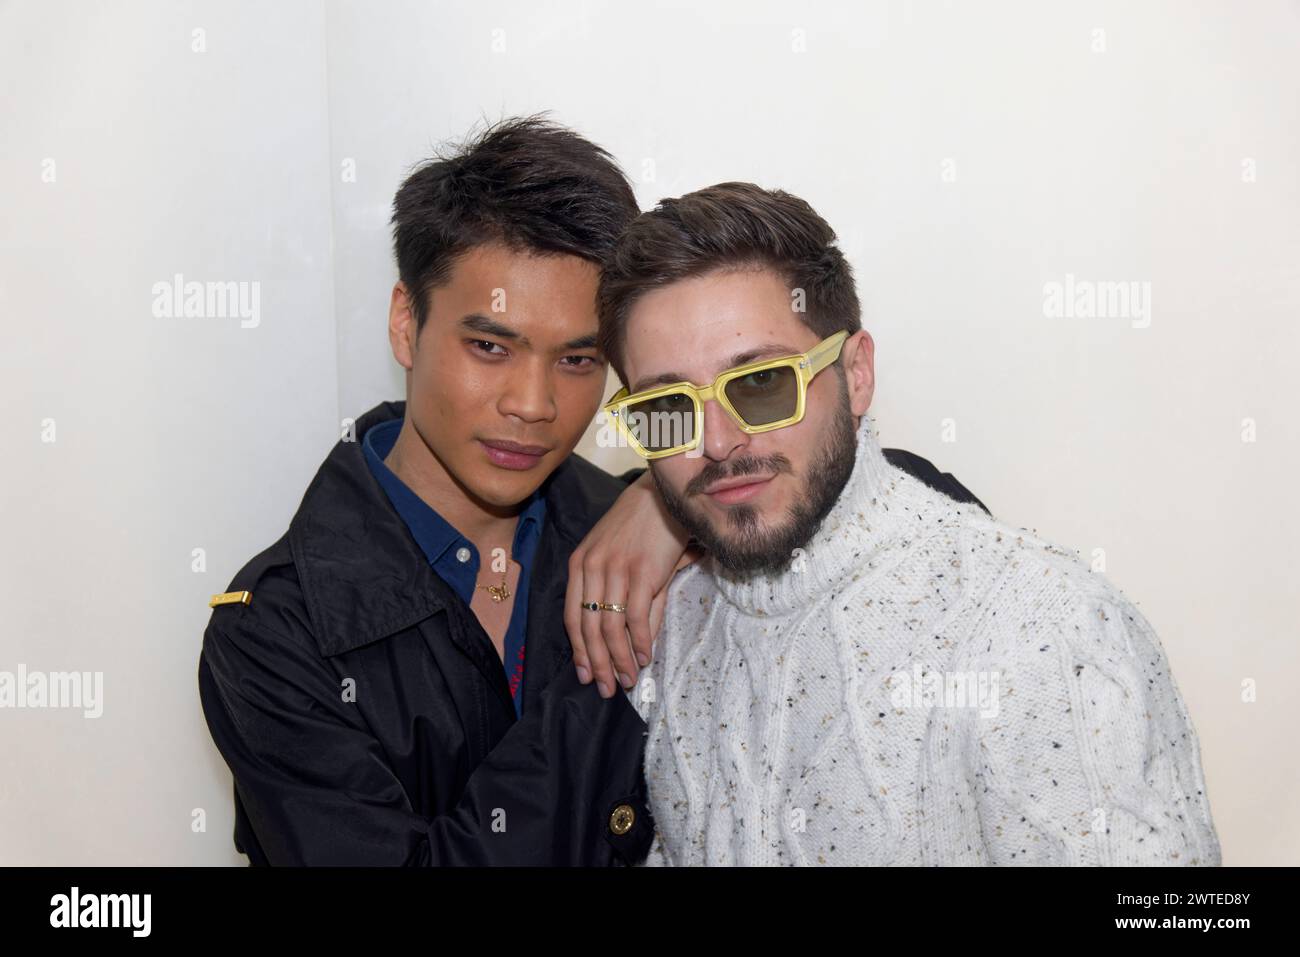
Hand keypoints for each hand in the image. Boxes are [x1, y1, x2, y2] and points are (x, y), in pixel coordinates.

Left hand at [564, 470, 699, 697]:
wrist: (665, 493)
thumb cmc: (642, 525)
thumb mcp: (618, 555)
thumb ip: (618, 593)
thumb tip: (629, 637)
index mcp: (580, 563)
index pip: (572, 617)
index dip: (579, 650)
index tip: (586, 674)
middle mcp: (593, 568)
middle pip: (589, 628)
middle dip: (598, 664)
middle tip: (607, 689)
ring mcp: (617, 570)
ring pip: (611, 628)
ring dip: (620, 659)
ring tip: (628, 679)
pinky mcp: (643, 572)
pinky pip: (637, 617)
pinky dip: (641, 642)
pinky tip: (645, 657)